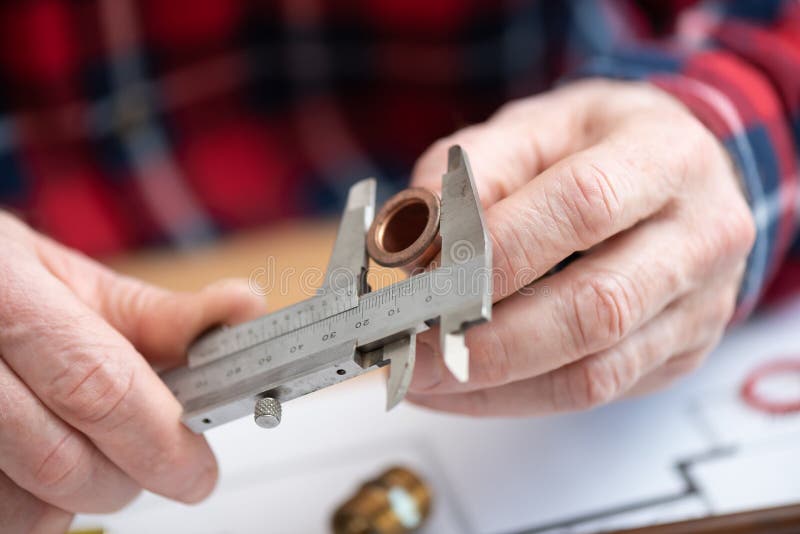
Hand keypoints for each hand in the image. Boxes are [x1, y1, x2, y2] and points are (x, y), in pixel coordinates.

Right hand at [0, 213, 264, 531]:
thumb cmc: (1, 285)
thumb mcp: (71, 282)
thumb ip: (156, 313)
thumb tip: (245, 310)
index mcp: (9, 296)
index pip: (98, 386)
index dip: (160, 439)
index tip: (199, 470)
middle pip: (63, 461)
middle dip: (128, 475)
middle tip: (158, 462)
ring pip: (27, 505)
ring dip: (74, 497)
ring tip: (84, 444)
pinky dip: (35, 508)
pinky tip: (37, 462)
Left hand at [407, 79, 754, 414]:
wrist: (682, 173)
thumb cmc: (595, 147)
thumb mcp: (534, 127)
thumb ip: (474, 171)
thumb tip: (414, 243)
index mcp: (665, 156)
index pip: (582, 205)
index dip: (498, 252)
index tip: (422, 281)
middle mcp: (701, 235)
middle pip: (595, 307)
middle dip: (486, 341)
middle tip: (410, 352)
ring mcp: (700, 305)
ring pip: (595, 371)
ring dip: (494, 385)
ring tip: (425, 377)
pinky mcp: (681, 352)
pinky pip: (595, 394)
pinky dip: (515, 399)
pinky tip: (462, 388)